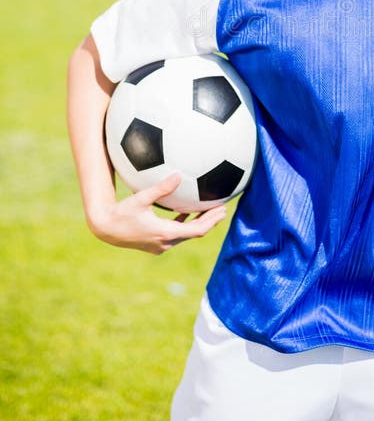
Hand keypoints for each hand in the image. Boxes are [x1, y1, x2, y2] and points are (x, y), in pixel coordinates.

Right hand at [90, 173, 226, 254]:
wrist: (105, 229)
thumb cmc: (121, 212)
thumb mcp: (141, 198)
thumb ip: (161, 188)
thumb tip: (178, 175)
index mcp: (165, 233)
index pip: (197, 230)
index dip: (212, 221)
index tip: (223, 210)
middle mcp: (165, 242)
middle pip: (194, 232)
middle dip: (209, 221)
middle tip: (222, 208)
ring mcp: (160, 245)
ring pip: (185, 234)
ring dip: (197, 223)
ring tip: (209, 210)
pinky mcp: (154, 243)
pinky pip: (175, 234)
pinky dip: (183, 223)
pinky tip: (186, 211)